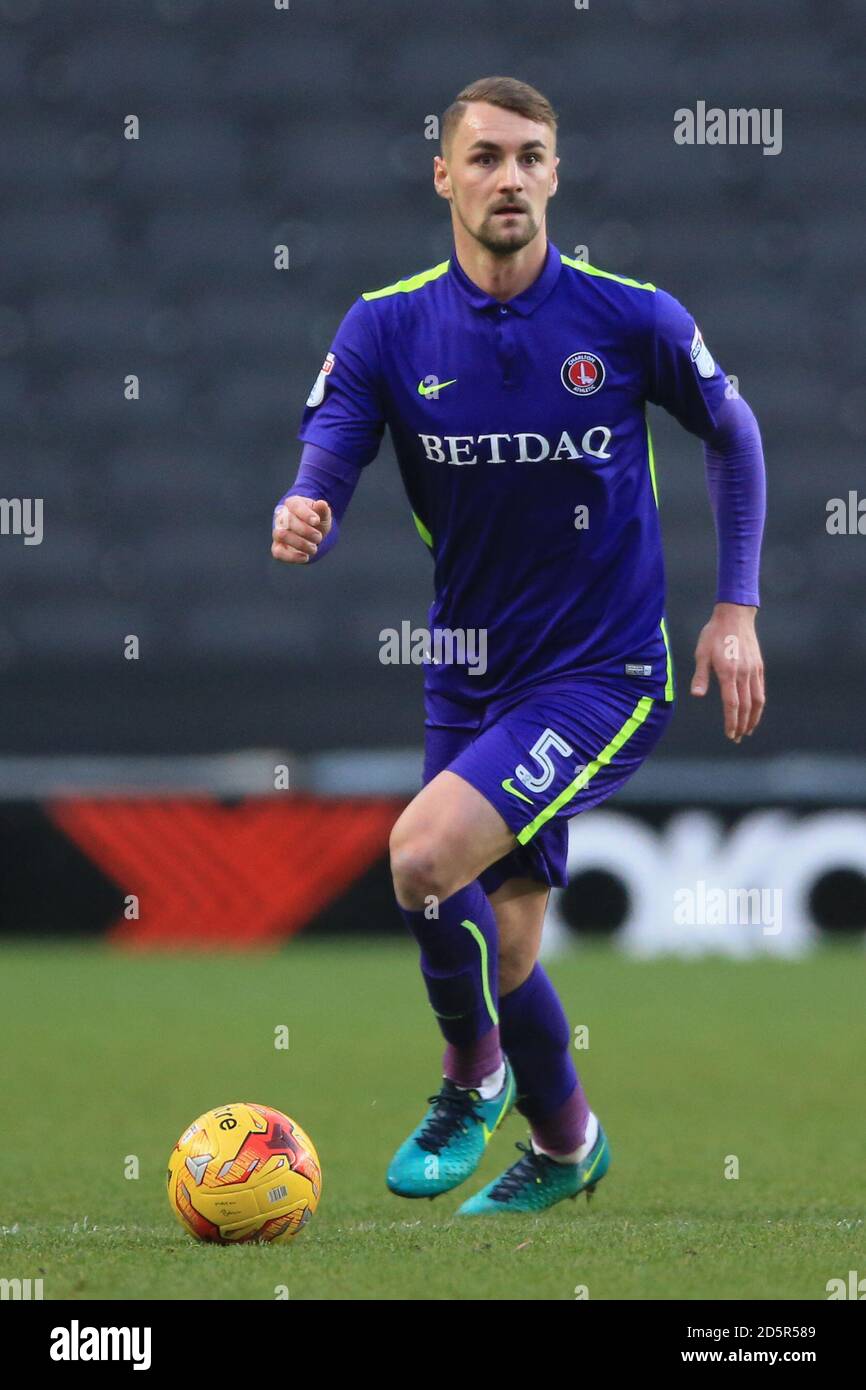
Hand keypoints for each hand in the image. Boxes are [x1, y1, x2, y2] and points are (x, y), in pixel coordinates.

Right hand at [271, 496, 331, 563]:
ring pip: (281, 535)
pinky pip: (278, 552)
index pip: (295, 506)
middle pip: (288, 521)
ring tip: (314, 548)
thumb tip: (321, 504)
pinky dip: (292, 556)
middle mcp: (281, 517)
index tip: (317, 521)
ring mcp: (278, 532)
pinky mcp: (277, 548)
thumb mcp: (323, 515)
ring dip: (300, 543)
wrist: (312, 535)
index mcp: (292, 504)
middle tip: (319, 537)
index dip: (306, 514)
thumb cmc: (316, 522)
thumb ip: (323, 510)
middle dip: (306, 531)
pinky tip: (305, 557)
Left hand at [690, 602, 764, 742]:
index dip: (731, 721)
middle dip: (742, 725)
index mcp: (728, 672)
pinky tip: (754, 711)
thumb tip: (697, 695)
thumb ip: (701, 676)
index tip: (730, 734)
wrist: (735, 615)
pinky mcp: (758, 666)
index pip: (732, 704)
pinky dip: (759, 704)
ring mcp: (753, 670)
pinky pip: (760, 690)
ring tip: (748, 730)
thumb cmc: (714, 634)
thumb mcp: (701, 653)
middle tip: (737, 738)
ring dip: (753, 718)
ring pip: (757, 700)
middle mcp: (743, 673)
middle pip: (746, 706)